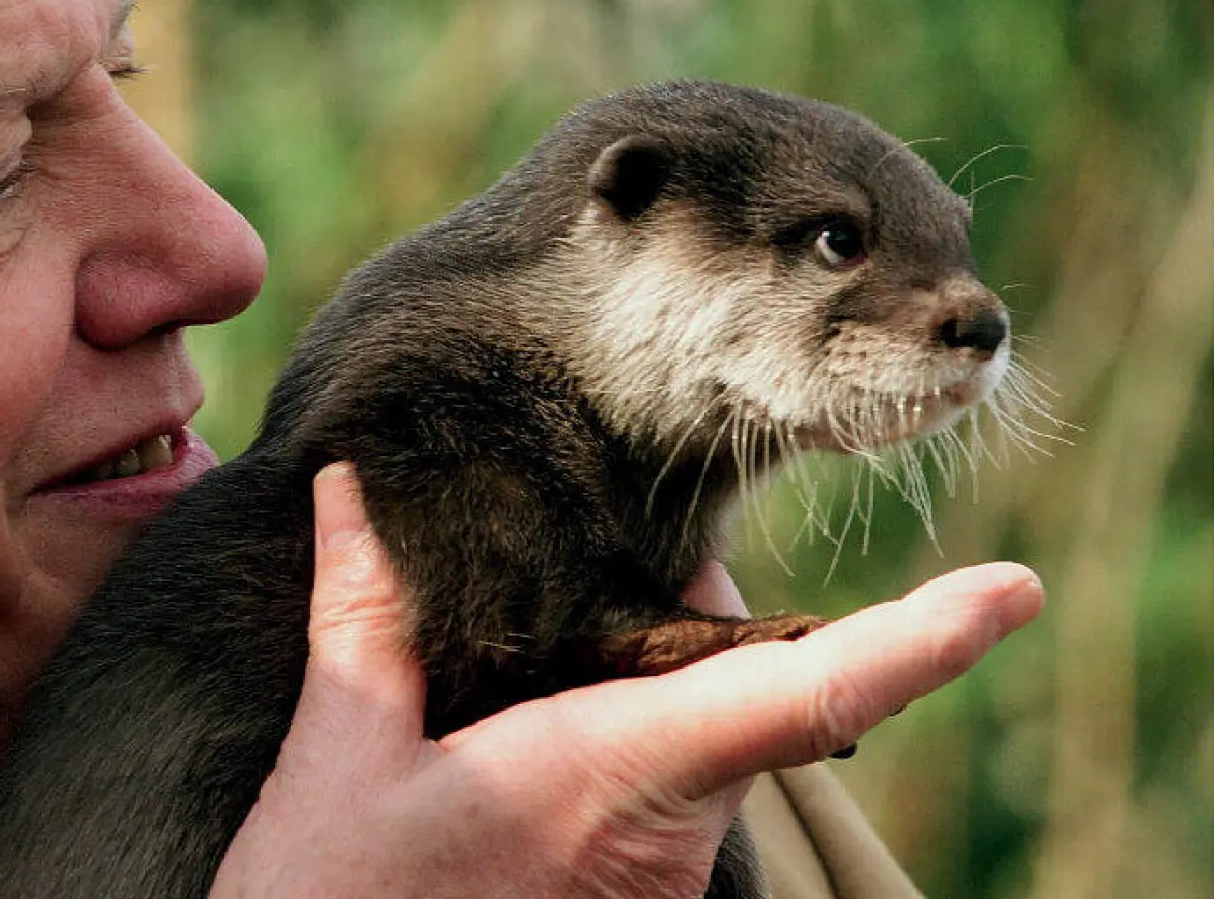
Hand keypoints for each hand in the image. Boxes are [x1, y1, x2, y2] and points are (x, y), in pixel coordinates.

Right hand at [210, 464, 1042, 898]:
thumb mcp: (341, 755)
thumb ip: (363, 617)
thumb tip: (350, 492)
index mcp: (615, 773)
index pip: (808, 694)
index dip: (920, 641)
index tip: (1008, 593)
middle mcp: (666, 832)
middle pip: (756, 689)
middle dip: (710, 603)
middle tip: (638, 531)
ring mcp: (657, 878)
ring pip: (711, 738)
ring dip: (660, 670)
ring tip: (553, 620)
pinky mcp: (633, 898)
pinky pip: (671, 786)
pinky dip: (633, 728)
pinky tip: (535, 711)